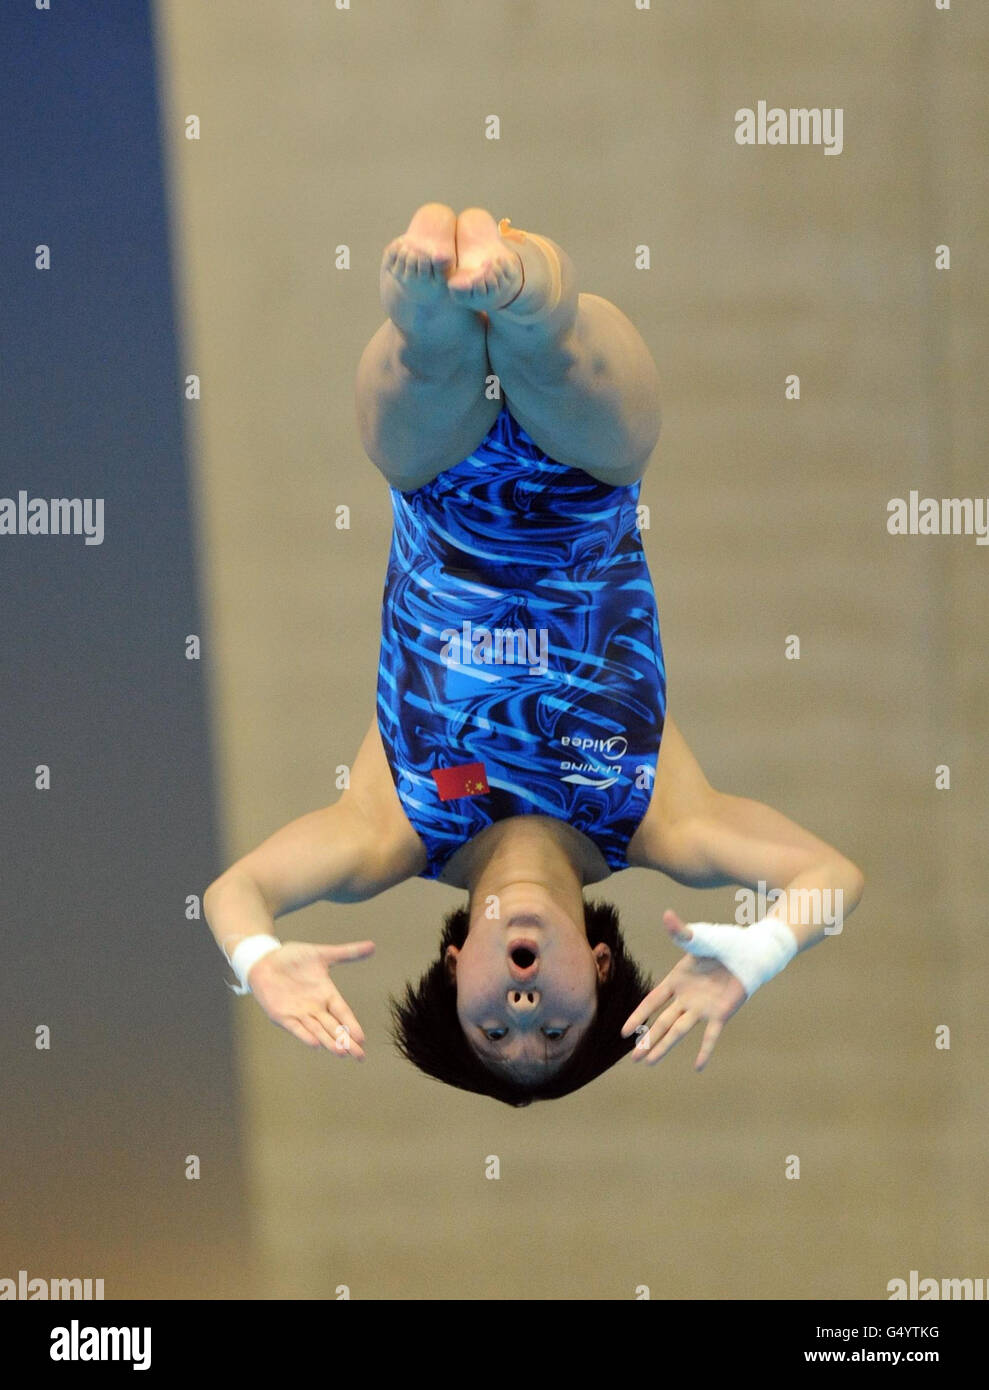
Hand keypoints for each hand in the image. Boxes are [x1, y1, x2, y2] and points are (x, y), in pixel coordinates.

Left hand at [246, 940, 374, 1058]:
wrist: (265, 959)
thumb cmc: (293, 957)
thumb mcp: (322, 954)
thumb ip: (347, 953)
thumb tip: (372, 946)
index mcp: (326, 994)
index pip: (343, 1012)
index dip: (352, 1024)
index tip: (363, 1038)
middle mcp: (315, 1007)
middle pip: (334, 1027)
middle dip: (347, 1042)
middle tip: (359, 1056)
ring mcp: (299, 1012)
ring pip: (317, 1030)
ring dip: (329, 1041)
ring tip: (342, 1052)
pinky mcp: (282, 1015)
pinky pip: (295, 1027)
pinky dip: (305, 1035)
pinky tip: (315, 1044)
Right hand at [621, 910, 746, 1070]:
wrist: (750, 951)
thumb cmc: (723, 942)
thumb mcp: (699, 937)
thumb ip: (682, 933)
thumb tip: (667, 915)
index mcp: (676, 980)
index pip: (652, 1001)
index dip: (638, 1016)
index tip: (623, 1032)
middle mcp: (686, 998)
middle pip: (662, 1022)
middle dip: (648, 1040)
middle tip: (634, 1059)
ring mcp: (702, 1008)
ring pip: (679, 1031)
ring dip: (665, 1047)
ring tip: (650, 1063)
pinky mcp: (720, 1013)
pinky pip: (711, 1035)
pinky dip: (705, 1050)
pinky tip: (698, 1067)